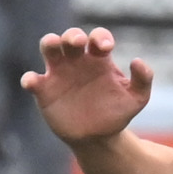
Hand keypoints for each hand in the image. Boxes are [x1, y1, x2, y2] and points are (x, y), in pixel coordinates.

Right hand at [22, 27, 151, 147]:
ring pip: (48, 48)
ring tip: (53, 45)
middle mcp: (77, 61)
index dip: (100, 37)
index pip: (97, 37)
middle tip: (78, 42)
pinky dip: (29, 79)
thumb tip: (137, 61)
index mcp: (98, 59)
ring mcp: (59, 74)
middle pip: (70, 36)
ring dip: (49, 43)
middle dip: (72, 35)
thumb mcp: (136, 99)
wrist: (98, 138)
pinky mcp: (44, 91)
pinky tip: (33, 83)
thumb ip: (143, 80)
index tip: (106, 47)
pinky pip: (32, 80)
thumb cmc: (116, 113)